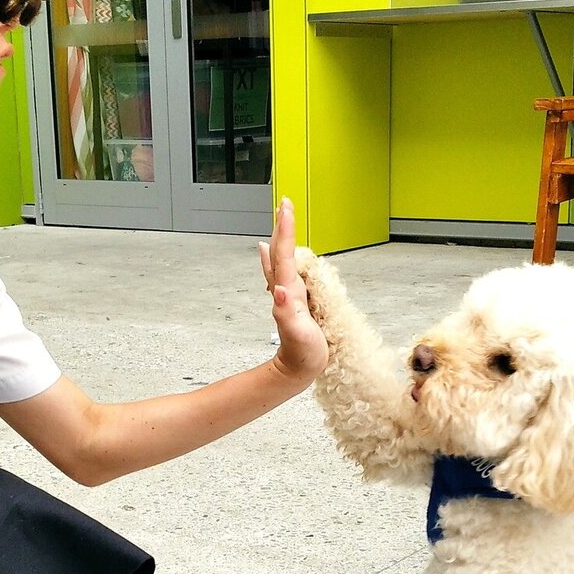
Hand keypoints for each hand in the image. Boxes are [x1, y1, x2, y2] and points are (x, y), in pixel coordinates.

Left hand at [259, 198, 328, 382]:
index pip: (285, 255)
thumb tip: (278, 291)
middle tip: (284, 203)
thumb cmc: (302, 355)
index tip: (286, 207)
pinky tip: (270, 251)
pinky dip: (277, 257)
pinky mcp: (293, 300)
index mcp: (288, 292)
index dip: (286, 230)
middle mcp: (285, 288)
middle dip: (282, 226)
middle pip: (281, 251)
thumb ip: (285, 314)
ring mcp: (288, 294)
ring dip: (281, 237)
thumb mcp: (298, 336)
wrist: (296, 370)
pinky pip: (282, 272)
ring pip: (281, 258)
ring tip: (281, 218)